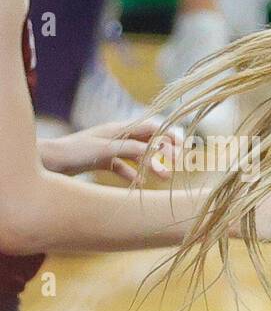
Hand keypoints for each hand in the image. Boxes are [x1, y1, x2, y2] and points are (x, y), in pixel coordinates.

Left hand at [39, 119, 181, 181]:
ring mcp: (110, 148)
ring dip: (153, 164)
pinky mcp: (103, 160)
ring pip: (139, 154)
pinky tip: (139, 183)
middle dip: (165, 152)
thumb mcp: (106, 150)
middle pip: (149, 140)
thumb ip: (132, 149)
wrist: (46, 162)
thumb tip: (158, 151)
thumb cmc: (74, 152)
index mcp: (120, 128)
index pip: (153, 127)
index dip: (170, 136)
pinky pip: (124, 166)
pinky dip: (134, 174)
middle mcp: (117, 135)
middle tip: (178, 165)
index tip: (183, 150)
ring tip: (164, 178)